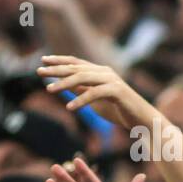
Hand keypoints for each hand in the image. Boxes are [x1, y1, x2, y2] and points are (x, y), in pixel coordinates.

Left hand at [37, 55, 154, 126]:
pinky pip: (95, 93)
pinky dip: (81, 100)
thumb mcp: (96, 100)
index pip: (76, 62)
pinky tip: (69, 107)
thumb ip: (82, 91)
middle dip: (56, 70)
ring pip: (83, 78)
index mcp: (100, 72)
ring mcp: (112, 81)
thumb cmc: (120, 111)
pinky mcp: (117, 91)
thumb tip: (64, 86)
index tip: (42, 60)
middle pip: (76, 68)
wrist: (143, 121)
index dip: (59, 60)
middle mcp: (105, 72)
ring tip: (49, 90)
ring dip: (64, 84)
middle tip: (39, 72)